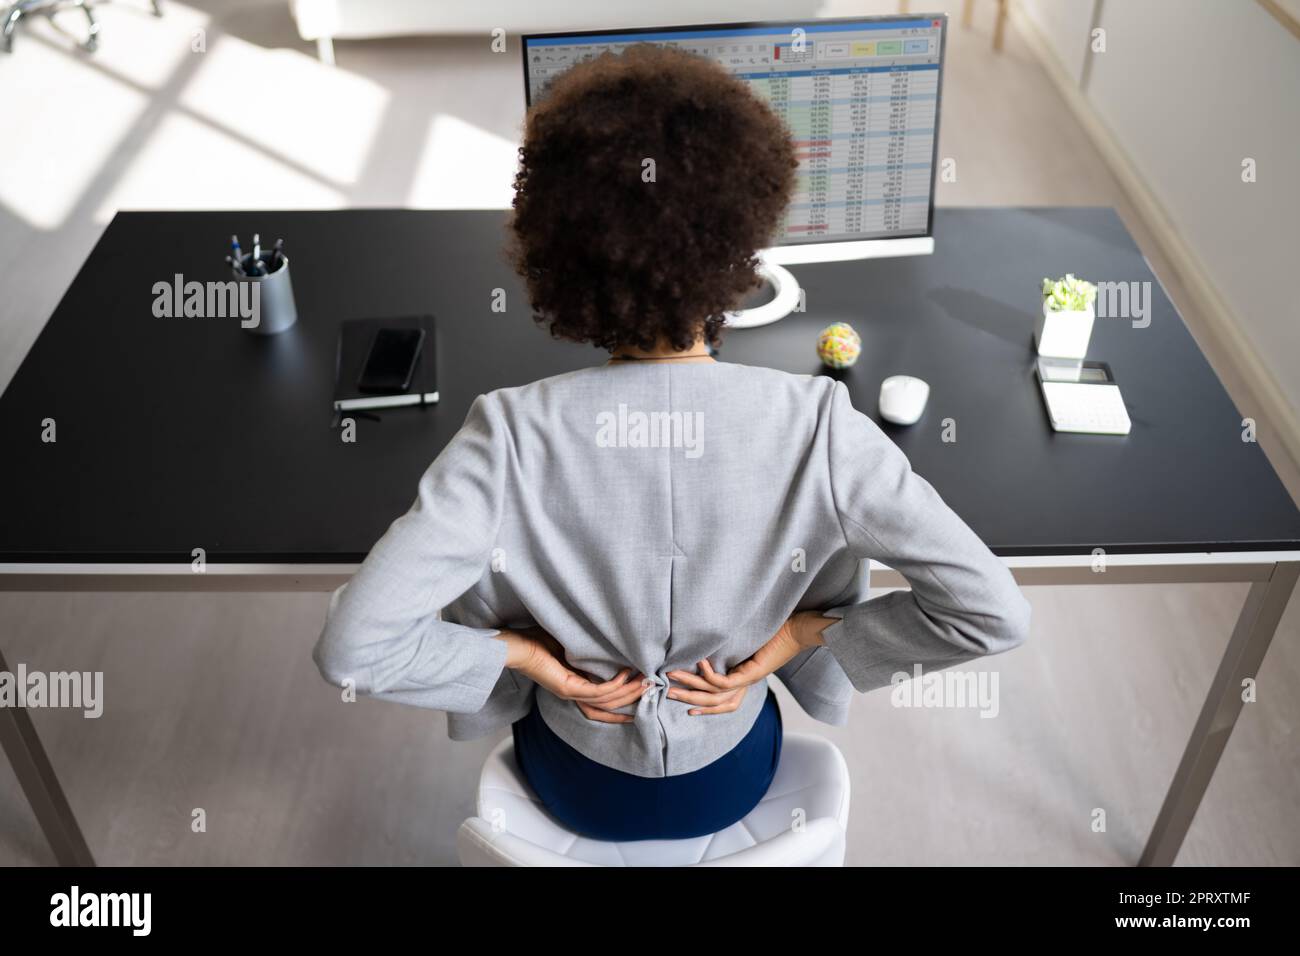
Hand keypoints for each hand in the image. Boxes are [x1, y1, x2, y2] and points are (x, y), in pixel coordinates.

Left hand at [500, 629, 649, 723]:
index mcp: (575, 688)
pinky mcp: (567, 688)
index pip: (603, 706)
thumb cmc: (540, 641)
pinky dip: (613, 685)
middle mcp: (574, 695)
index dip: (623, 705)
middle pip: (609, 706)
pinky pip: (597, 691)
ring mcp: (571, 693)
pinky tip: (624, 673)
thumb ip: (591, 650)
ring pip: (607, 701)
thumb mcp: (573, 646)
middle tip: (653, 687)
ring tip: (644, 680)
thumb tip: (614, 642)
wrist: (518, 646)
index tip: (643, 697)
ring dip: (628, 692)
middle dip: (633, 698)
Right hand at [667, 612, 832, 713]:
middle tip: (666, 691)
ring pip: (714, 693)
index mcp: (744, 680)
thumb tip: (707, 638)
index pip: (720, 702)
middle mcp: (745, 684)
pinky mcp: (751, 673)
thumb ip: (728, 646)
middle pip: (712, 701)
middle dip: (688, 697)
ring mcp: (748, 680)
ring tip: (673, 676)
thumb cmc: (775, 631)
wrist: (798, 630)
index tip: (685, 707)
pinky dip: (709, 674)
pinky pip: (724, 681)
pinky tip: (698, 663)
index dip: (702, 706)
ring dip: (692, 686)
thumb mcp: (745, 640)